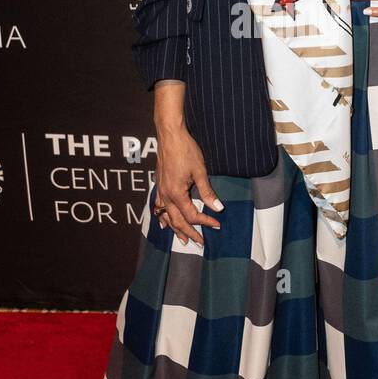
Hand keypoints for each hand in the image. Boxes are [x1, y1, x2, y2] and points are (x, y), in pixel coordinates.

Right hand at [153, 123, 223, 246]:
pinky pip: (159, 207)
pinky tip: (163, 222)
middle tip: (201, 242)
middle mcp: (166, 195)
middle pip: (177, 221)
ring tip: (183, 240)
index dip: (205, 221)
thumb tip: (218, 208)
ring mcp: (160, 191)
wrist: (170, 136)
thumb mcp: (200, 171)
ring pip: (166, 217)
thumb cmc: (186, 150)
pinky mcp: (159, 185)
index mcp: (176, 194)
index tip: (216, 224)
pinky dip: (162, 217)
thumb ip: (208, 192)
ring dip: (175, 229)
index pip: (192, 215)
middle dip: (190, 233)